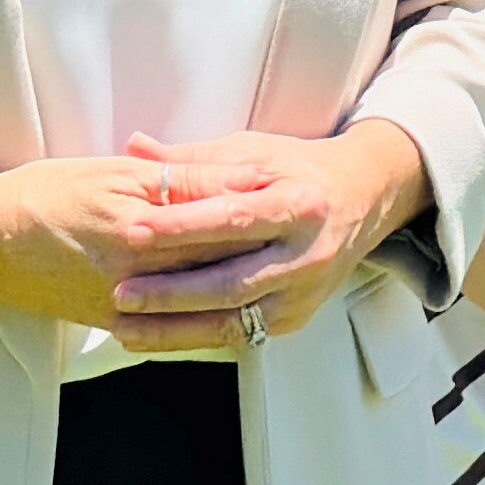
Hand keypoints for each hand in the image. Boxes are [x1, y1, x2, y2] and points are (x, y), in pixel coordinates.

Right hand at [0, 156, 294, 329]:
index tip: (297, 184)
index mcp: (140, 225)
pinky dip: (206, 320)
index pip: (217, 214)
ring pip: (200, 300)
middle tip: (306, 226)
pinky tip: (235, 309)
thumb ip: (177, 176)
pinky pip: (171, 329)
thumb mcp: (112, 172)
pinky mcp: (110, 321)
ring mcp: (123, 302)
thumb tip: (237, 176)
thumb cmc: (42, 193)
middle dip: (262, 245)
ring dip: (242, 285)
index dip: (258, 200)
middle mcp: (136, 271)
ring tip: (283, 267)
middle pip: (217, 260)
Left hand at [104, 125, 427, 349]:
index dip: (182, 227)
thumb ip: (192, 158)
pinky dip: (194, 338)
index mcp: (299, 203)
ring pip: (234, 321)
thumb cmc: (298, 171)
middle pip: (233, 282)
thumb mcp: (254, 152)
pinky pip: (240, 335)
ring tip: (126, 325)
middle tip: (122, 292)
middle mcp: (307, 254)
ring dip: (175, 328)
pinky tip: (155, 335)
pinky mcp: (295, 319)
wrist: (362, 199)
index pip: (234, 218)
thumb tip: (134, 145)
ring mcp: (304, 294)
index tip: (134, 230)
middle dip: (172, 292)